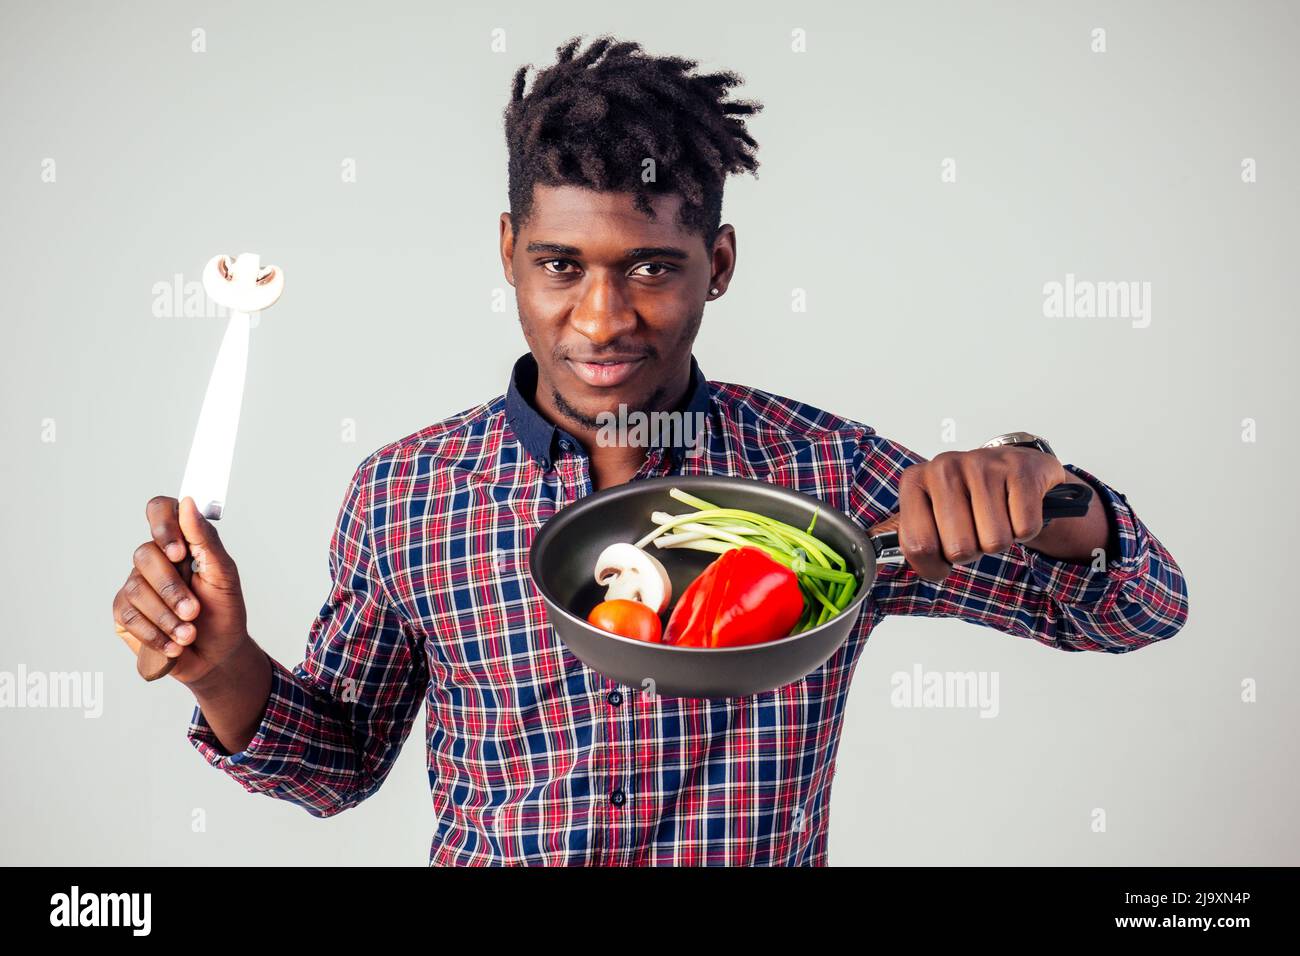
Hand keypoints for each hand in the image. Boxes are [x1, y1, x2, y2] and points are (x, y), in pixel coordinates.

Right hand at [111, 496, 248, 684]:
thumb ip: (205, 539)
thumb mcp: (224, 575)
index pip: (159, 511)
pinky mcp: (124, 614)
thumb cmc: (224, 612)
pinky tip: (173, 644)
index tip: (179, 552)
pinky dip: (154, 633)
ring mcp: (136, 586)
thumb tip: (188, 503)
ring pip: (136, 588)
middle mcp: (154, 560)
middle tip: (194, 611)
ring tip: (189, 633)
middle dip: (172, 588)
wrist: (218, 656)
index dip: (163, 525)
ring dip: (167, 616)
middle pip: (145, 555)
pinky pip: (129, 615)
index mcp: (180, 543)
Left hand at [869, 447, 1101, 580]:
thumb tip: (886, 566)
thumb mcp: (931, 517)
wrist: (1015, 471)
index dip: (935, 566)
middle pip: (958, 548)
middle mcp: (943, 466)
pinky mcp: (1019, 469)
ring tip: (995, 516)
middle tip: (975, 529)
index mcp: (914, 481)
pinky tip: (1015, 507)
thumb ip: (912, 541)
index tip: (943, 556)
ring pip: (994, 541)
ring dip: (1000, 539)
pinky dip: (1025, 529)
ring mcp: (982, 463)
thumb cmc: (968, 501)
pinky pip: (1024, 527)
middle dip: (972, 551)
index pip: (918, 547)